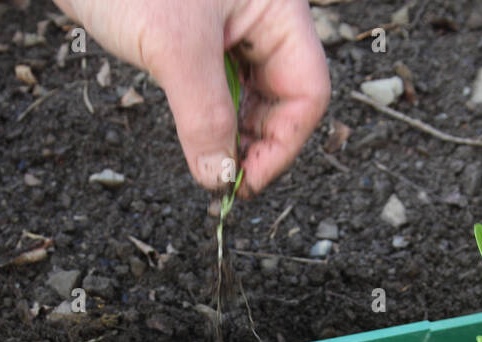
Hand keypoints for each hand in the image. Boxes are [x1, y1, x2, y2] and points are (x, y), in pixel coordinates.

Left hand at [53, 0, 330, 195]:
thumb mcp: (174, 47)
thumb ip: (204, 115)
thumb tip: (220, 177)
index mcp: (277, 9)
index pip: (307, 91)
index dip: (282, 145)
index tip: (244, 183)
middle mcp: (260, 17)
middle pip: (283, 97)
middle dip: (259, 144)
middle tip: (224, 180)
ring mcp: (227, 25)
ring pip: (250, 95)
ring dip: (234, 134)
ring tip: (209, 164)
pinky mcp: (193, 34)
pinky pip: (217, 86)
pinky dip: (209, 116)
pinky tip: (195, 136)